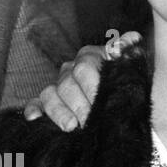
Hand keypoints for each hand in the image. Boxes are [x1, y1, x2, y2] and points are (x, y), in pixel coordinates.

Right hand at [23, 30, 141, 129]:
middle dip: (78, 104)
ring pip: (50, 94)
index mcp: (91, 57)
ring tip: (71, 127)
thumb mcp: (133, 72)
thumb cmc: (131, 90)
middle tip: (89, 122)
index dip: (92, 87)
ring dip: (59, 111)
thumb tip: (129, 40)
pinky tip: (35, 118)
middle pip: (67, 83)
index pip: (85, 67)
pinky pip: (36, 104)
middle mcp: (72, 69)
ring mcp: (59, 86)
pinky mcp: (48, 103)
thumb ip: (130, 54)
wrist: (128, 112)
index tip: (102, 105)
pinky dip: (34, 110)